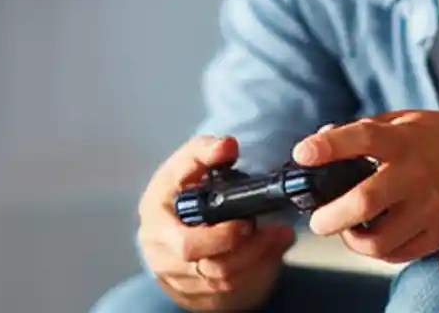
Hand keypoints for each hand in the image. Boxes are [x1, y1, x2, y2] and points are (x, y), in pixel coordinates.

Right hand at [137, 135, 296, 311]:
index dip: (221, 237)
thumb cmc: (181, 189)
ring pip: (224, 280)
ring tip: (282, 234)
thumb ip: (205, 151)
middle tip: (272, 229)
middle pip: (209, 268)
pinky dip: (258, 268)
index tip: (248, 223)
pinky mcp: (200, 292)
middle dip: (246, 249)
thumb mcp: (187, 163)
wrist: (176, 222)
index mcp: (156, 223)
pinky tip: (274, 247)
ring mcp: (180, 278)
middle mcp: (163, 256)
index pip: (186, 242)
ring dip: (258, 257)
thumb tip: (227, 146)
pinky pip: (233, 288)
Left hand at [292, 110, 438, 262]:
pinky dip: (381, 251)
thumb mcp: (407, 119)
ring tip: (348, 231)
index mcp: (405, 139)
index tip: (302, 153)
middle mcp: (417, 172)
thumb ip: (365, 129)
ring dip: (354, 241)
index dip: (329, 146)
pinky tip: (375, 237)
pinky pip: (402, 253)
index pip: (363, 138)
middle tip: (318, 221)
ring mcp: (431, 205)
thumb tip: (322, 137)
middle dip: (331, 216)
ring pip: (381, 239)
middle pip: (366, 201)